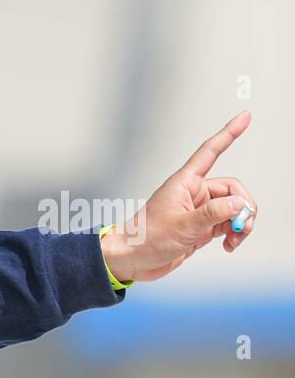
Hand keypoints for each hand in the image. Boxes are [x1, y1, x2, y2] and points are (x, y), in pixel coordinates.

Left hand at [102, 112, 257, 282]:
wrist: (132, 260)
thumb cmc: (146, 239)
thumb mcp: (182, 226)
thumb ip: (213, 214)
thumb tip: (239, 204)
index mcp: (185, 183)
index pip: (211, 152)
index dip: (229, 134)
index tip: (245, 116)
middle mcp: (193, 193)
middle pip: (233, 190)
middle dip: (243, 207)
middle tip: (243, 226)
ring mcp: (198, 211)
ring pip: (233, 208)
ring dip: (241, 223)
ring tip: (236, 239)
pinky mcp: (201, 227)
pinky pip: (227, 223)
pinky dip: (234, 233)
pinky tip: (230, 245)